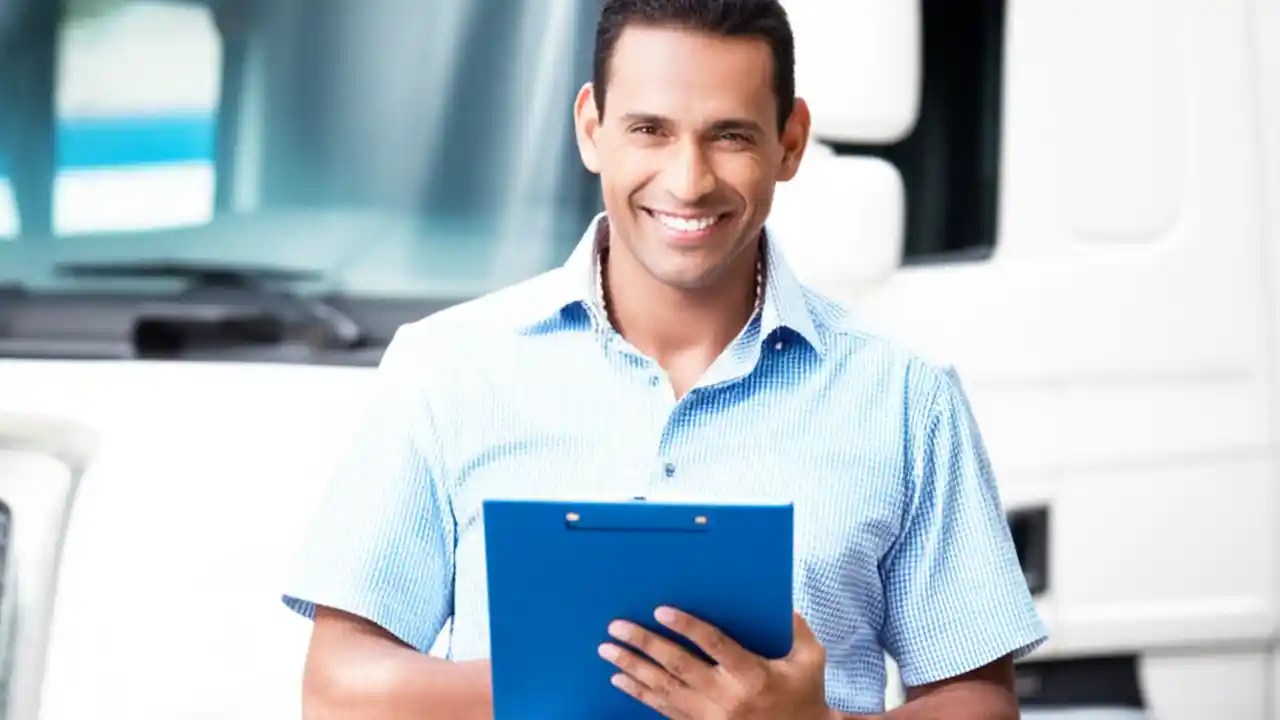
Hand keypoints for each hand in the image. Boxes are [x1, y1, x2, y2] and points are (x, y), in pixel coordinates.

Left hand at [598, 607, 837, 719]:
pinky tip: (619, 680)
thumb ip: (796, 628)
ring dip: (633, 668)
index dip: (687, 627)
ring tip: (608, 650)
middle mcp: (727, 698)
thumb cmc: (805, 695)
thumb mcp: (811, 660)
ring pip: (664, 689)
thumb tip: (779, 600)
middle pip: (678, 666)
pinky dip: (639, 694)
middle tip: (618, 626)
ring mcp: (711, 717)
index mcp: (753, 675)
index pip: (715, 645)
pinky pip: (663, 710)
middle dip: (645, 644)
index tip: (661, 610)